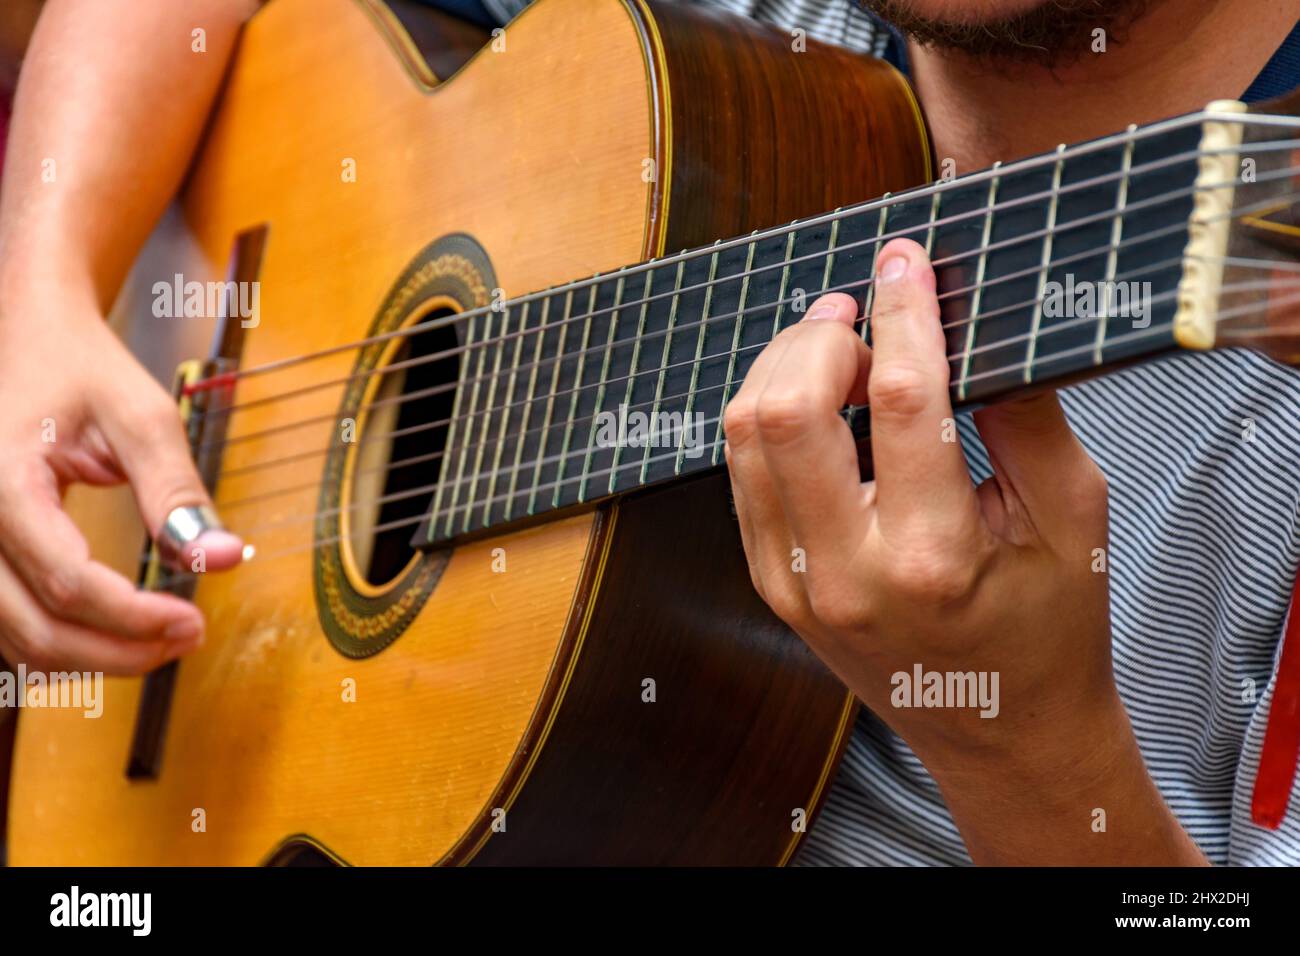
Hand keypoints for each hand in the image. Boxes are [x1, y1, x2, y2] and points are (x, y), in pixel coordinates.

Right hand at [0, 284, 242, 674]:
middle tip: (187, 637)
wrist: (28, 336)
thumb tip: (226, 556)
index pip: (67, 580)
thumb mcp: (142, 417)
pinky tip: (116, 636)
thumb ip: (178, 491)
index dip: (134, 616)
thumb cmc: (80, 368)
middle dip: (119, 650)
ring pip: (17, 641)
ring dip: (92, 659)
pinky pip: (7, 626)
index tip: (194, 621)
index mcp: (3, 483)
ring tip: (163, 641)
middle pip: (36, 628)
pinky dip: (61, 645)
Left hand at [724, 238, 1203, 863]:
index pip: (902, 399)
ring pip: (744, 436)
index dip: (903, 311)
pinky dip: (769, 419)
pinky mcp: (771, 586)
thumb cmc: (1049, 628)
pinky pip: (742, 476)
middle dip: (819, 337)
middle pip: (784, 410)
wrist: (1001, 732)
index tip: (904, 260)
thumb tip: (970, 319)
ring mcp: (793, 584)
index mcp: (933, 557)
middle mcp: (844, 573)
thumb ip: (1024, 413)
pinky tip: (815, 403)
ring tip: (838, 349)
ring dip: (783, 369)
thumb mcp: (1072, 517)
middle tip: (859, 313)